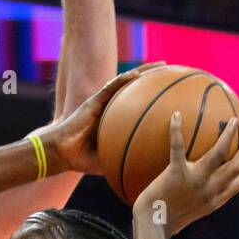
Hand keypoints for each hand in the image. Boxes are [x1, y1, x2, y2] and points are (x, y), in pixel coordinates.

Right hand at [38, 62, 163, 174]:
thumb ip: (125, 161)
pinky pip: (111, 87)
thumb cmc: (81, 159)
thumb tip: (145, 174)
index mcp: (117, 120)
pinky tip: (137, 74)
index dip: (156, 99)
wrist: (61, 152)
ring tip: (163, 64)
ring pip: (128, 81)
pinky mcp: (94, 100)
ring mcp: (103, 102)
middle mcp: (112, 107)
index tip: (175, 96)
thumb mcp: (110, 160)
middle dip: (157, 79)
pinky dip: (124, 79)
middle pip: (138, 88)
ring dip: (145, 71)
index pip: (140, 105)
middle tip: (177, 73)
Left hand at [133, 110, 238, 235]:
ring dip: (228, 135)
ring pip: (220, 153)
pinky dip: (176, 130)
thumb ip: (192, 203)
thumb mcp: (184, 216)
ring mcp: (195, 180)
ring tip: (231, 121)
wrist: (152, 226)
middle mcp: (211, 189)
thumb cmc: (162, 223)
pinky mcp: (176, 173)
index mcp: (214, 199)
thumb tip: (188, 196)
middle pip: (238, 166)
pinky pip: (177, 147)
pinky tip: (175, 115)